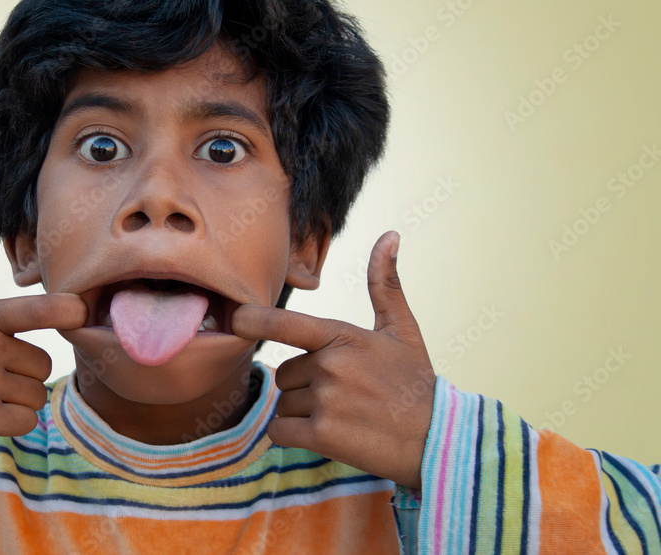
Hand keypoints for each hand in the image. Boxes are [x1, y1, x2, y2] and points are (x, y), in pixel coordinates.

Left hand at [231, 231, 433, 488]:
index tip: (236, 319)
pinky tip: (325, 435)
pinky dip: (293, 435)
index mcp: (343, 336)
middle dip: (303, 384)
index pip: (285, 324)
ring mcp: (325, 400)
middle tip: (342, 395)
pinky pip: (281, 431)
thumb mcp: (402, 330)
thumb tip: (390, 235)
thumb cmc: (415, 382)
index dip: (253, 320)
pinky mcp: (323, 436)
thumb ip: (385, 284)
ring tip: (342, 415)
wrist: (438, 440)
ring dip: (302, 412)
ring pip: (283, 403)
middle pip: (284, 373)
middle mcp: (330, 365)